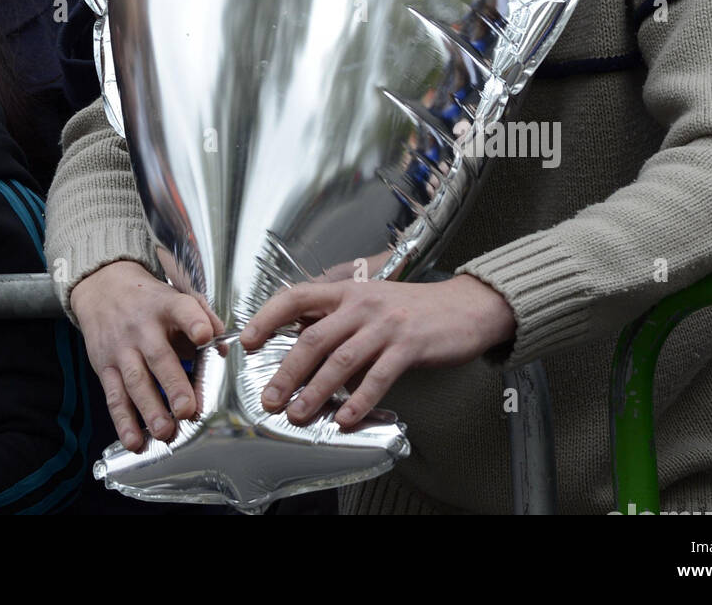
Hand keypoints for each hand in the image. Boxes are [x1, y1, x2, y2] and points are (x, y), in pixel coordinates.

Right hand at [70, 260, 221, 452]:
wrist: (103, 291)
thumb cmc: (149, 301)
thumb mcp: (176, 298)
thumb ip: (203, 318)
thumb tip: (224, 348)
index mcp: (166, 306)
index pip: (182, 309)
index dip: (194, 321)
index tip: (206, 335)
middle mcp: (142, 327)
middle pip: (158, 356)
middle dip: (173, 385)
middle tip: (187, 409)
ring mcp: (121, 348)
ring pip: (136, 381)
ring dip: (150, 410)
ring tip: (165, 432)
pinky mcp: (105, 367)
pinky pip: (114, 397)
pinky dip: (123, 422)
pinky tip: (135, 441)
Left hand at [239, 273, 516, 427]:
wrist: (464, 307)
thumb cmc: (412, 309)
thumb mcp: (370, 303)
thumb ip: (338, 321)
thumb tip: (301, 348)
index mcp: (346, 291)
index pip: (297, 297)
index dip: (268, 317)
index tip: (247, 340)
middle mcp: (362, 304)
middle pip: (314, 338)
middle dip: (287, 372)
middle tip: (270, 398)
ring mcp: (385, 324)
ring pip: (341, 361)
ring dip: (316, 392)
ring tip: (299, 415)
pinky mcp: (409, 346)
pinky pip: (377, 378)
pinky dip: (358, 401)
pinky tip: (344, 419)